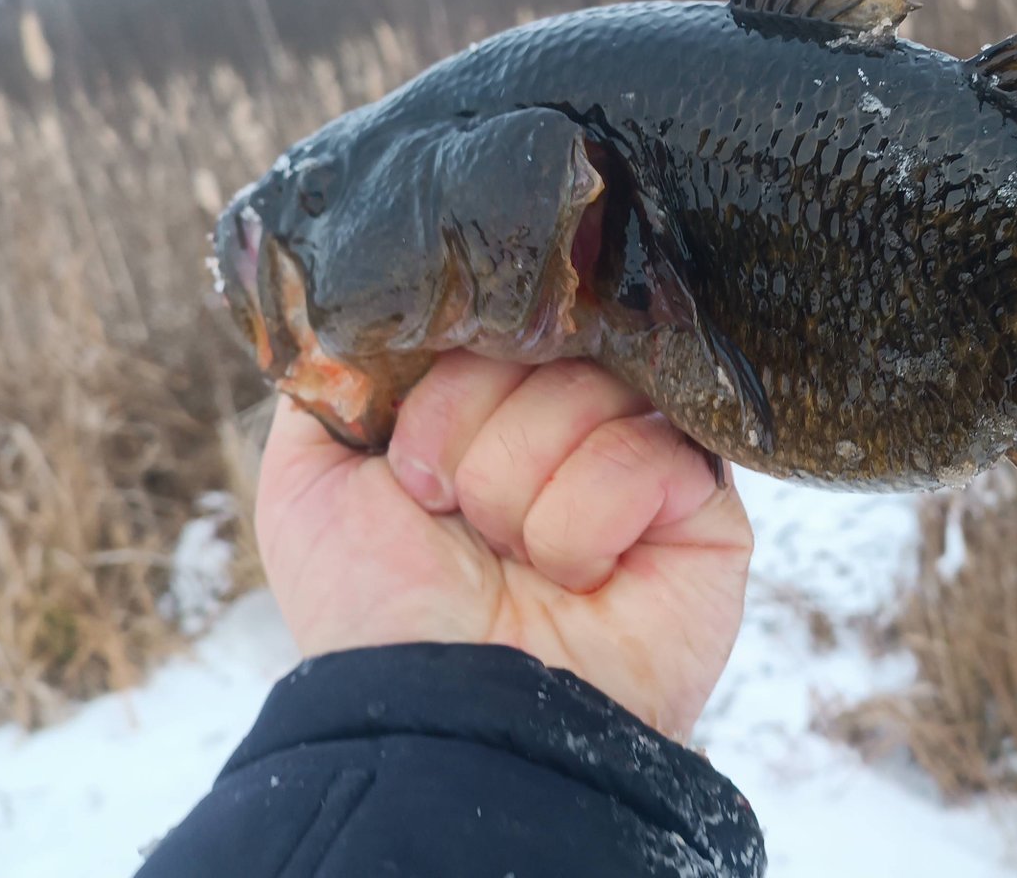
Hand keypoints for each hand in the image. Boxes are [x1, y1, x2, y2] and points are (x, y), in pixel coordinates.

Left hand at [252, 353, 752, 738]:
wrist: (441, 713)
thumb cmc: (376, 610)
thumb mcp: (311, 478)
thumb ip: (340, 374)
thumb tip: (381, 303)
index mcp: (490, 405)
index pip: (491, 314)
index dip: (443, 382)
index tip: (408, 468)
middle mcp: (572, 421)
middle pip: (541, 337)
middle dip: (470, 436)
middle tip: (457, 520)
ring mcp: (645, 456)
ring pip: (590, 386)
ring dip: (519, 488)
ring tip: (517, 559)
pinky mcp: (705, 505)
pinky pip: (648, 447)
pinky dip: (585, 521)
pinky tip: (579, 576)